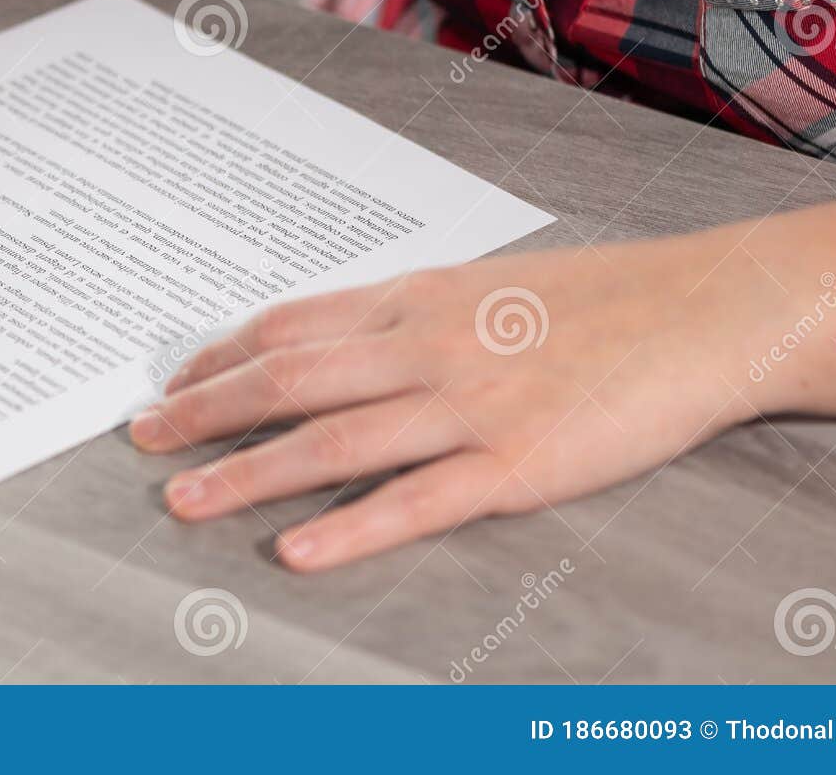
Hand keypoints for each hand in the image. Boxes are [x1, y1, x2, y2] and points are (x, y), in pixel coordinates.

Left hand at [131, 204, 835, 570]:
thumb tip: (321, 335)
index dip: (220, 358)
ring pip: (331, 441)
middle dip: (204, 412)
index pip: (288, 326)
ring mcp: (466, 406)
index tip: (172, 384)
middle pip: (287, 380)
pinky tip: (299, 550)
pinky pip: (417, 500)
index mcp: (410, 299)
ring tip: (183, 499)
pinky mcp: (515, 464)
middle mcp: (421, 346)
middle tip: (141, 439)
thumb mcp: (476, 284)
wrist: (694, 310)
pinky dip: (352, 527)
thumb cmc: (586, 298)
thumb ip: (399, 311)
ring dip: (248, 473)